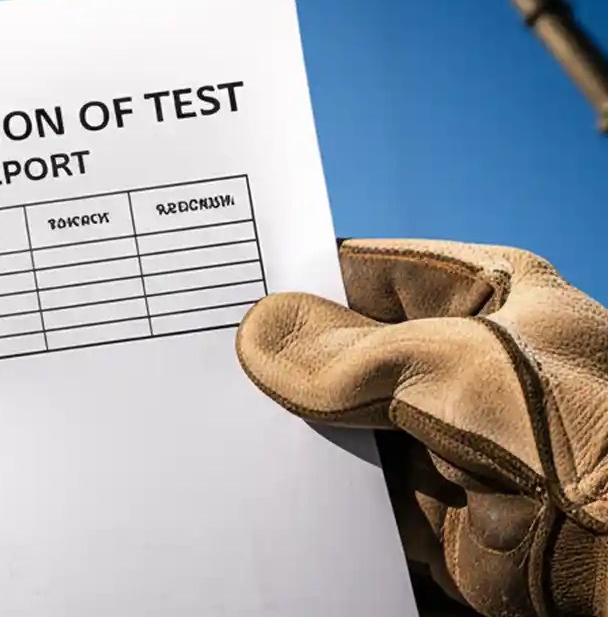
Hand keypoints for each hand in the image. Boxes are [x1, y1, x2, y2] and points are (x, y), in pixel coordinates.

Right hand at [235, 239, 607, 616]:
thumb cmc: (567, 431)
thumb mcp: (448, 363)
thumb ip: (342, 353)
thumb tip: (256, 334)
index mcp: (488, 298)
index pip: (369, 272)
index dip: (301, 280)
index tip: (227, 292)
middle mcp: (467, 362)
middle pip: (350, 354)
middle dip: (289, 367)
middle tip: (213, 365)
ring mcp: (451, 438)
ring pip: (346, 425)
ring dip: (298, 433)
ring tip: (224, 423)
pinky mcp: (436, 507)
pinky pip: (357, 489)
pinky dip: (317, 493)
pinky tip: (264, 480)